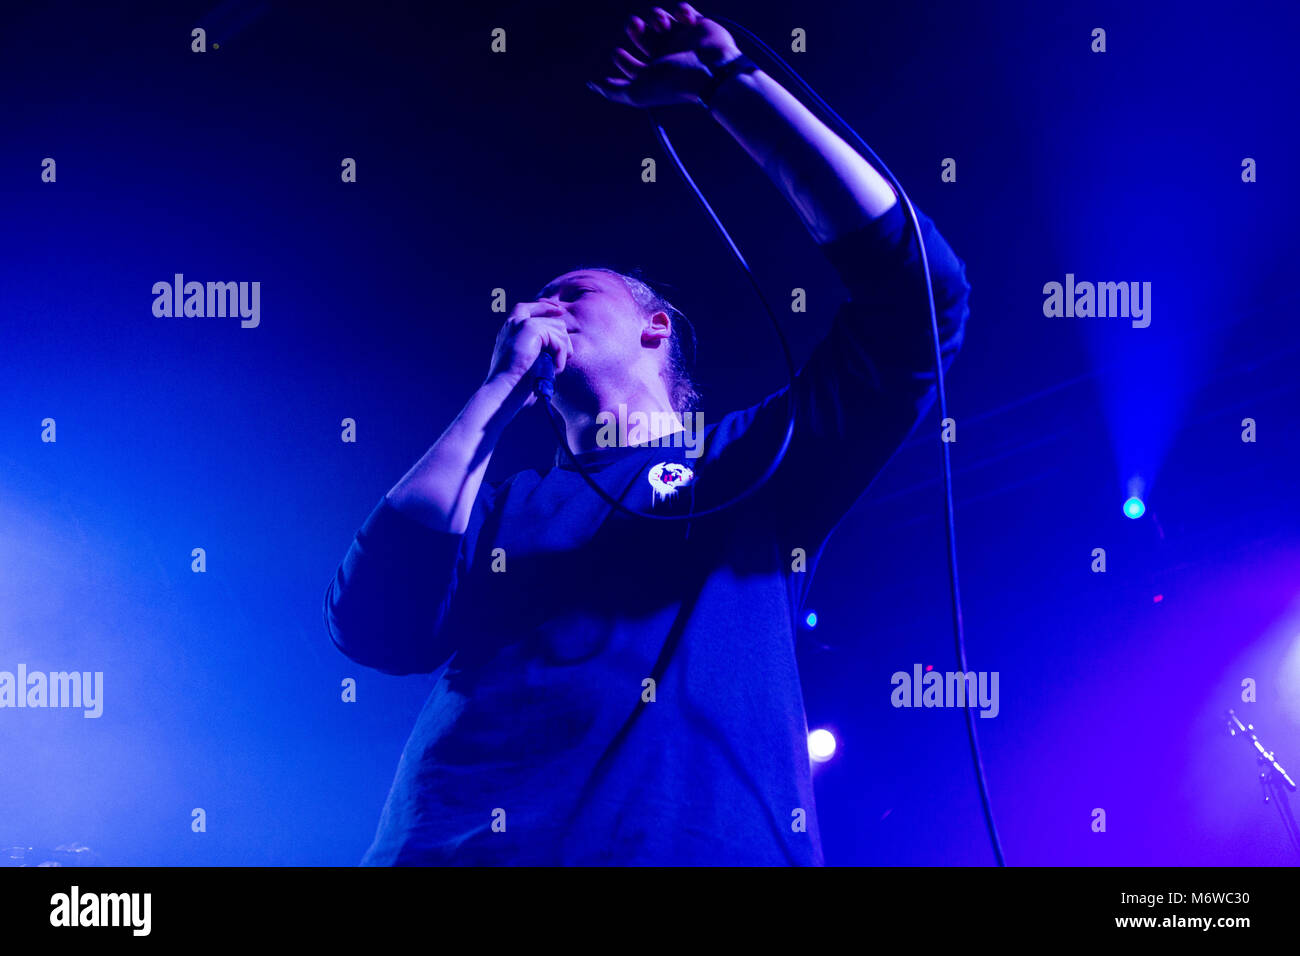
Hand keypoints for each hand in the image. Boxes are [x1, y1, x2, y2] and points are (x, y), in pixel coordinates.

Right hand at [484, 302, 574, 408]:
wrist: (503, 391)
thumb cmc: (515, 388)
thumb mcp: (529, 366)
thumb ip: (540, 353)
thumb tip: (563, 351)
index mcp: (509, 332)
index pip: (527, 308)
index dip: (545, 306)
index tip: (559, 311)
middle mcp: (513, 323)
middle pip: (551, 318)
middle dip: (563, 338)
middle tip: (566, 356)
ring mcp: (520, 323)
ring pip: (558, 328)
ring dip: (562, 351)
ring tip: (556, 369)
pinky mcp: (530, 328)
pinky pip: (558, 339)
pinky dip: (561, 356)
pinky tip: (555, 370)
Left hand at [588, 4, 741, 108]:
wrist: (710, 72)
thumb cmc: (673, 83)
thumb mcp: (637, 91)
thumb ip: (613, 90)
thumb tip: (591, 84)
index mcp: (652, 71)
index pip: (630, 64)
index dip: (621, 58)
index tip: (618, 53)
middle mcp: (665, 54)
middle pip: (640, 34)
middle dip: (634, 28)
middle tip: (634, 26)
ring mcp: (680, 38)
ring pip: (658, 17)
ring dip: (655, 16)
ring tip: (662, 24)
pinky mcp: (697, 25)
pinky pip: (682, 9)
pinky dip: (680, 9)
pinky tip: (684, 18)